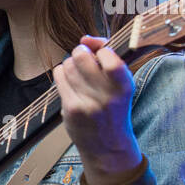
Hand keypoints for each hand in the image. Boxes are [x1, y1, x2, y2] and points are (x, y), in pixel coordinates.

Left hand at [51, 35, 142, 184]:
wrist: (108, 146)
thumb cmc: (114, 108)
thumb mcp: (121, 84)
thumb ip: (107, 56)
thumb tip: (85, 38)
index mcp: (125, 86)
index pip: (109, 57)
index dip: (100, 50)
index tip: (101, 55)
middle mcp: (107, 96)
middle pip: (81, 56)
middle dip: (80, 52)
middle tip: (83, 57)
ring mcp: (87, 103)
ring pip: (67, 66)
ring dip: (70, 64)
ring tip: (77, 72)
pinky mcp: (71, 109)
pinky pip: (59, 78)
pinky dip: (62, 74)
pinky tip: (69, 81)